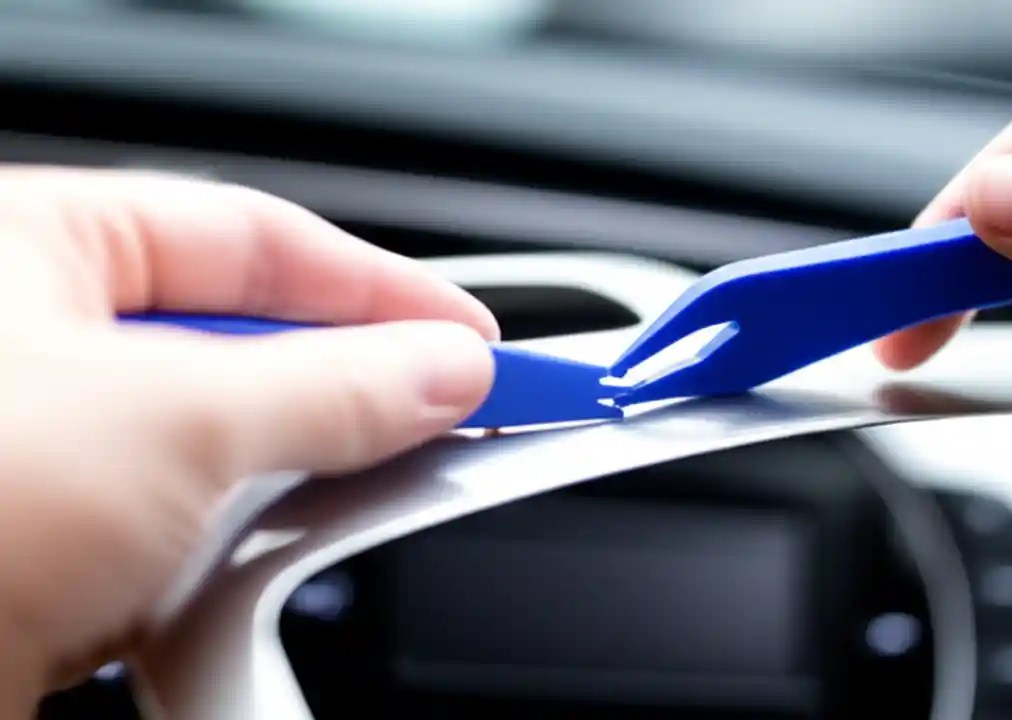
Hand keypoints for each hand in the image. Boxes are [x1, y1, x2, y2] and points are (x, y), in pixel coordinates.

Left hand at [0, 166, 497, 715]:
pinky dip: (222, 554)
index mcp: (28, 248)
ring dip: (279, 485)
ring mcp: (34, 454)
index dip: (376, 287)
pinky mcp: (40, 555)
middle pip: (240, 347)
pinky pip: (174, 531)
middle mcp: (27, 343)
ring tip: (343, 501)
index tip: (467, 337)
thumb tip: (441, 371)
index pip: (249, 240)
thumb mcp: (177, 421)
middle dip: (340, 393)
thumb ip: (335, 387)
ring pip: (212, 449)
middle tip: (442, 417)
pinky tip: (237, 576)